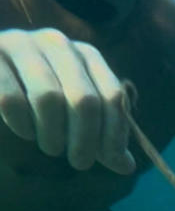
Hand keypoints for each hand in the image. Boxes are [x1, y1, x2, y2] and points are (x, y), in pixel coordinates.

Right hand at [0, 28, 135, 173]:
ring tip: (51, 147)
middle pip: (85, 100)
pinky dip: (22, 124)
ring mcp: (23, 45)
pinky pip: (11, 99)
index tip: (111, 160)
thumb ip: (100, 136)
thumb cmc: (38, 98)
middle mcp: (58, 44)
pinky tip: (25, 131)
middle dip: (85, 140)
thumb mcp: (74, 113)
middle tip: (80, 163)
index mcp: (86, 54)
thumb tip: (127, 167)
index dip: (115, 132)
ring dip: (53, 135)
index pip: (113, 95)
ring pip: (48, 99)